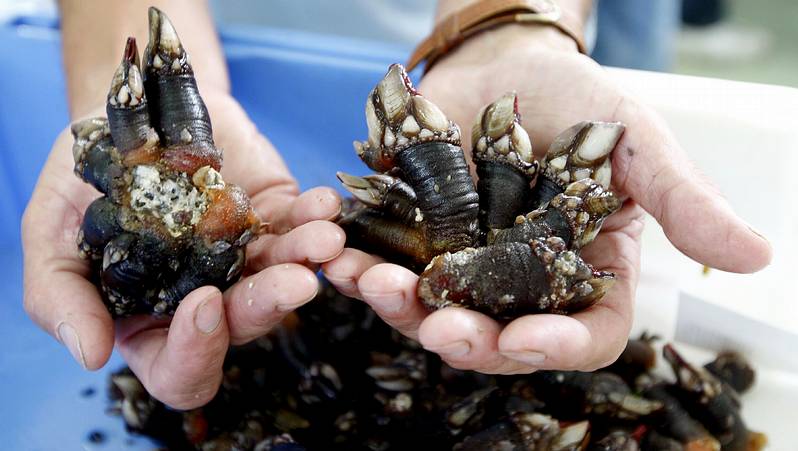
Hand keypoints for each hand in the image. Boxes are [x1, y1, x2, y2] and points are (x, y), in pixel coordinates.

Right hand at [22, 90, 344, 408]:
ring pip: (283, 276)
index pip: (180, 369)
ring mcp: (245, 260)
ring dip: (306, 260)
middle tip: (296, 282)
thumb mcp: (50, 236)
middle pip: (244, 324)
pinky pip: (301, 227)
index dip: (196, 352)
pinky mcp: (273, 220)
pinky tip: (324, 203)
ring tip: (324, 238)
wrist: (125, 115)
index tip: (204, 303)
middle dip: (270, 304)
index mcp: (152, 323)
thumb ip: (60, 297)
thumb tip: (91, 355)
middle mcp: (207, 300)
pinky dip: (316, 217)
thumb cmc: (79, 182)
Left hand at [323, 25, 770, 373]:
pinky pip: (385, 268)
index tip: (530, 341)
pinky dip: (360, 268)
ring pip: (435, 313)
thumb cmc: (577, 98)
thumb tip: (757, 256)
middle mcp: (522, 285)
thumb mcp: (635, 141)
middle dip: (471, 342)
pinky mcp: (411, 243)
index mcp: (585, 273)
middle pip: (500, 338)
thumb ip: (683, 199)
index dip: (561, 348)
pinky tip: (340, 257)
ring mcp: (462, 268)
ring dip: (404, 311)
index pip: (584, 332)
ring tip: (378, 286)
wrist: (500, 62)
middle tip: (444, 331)